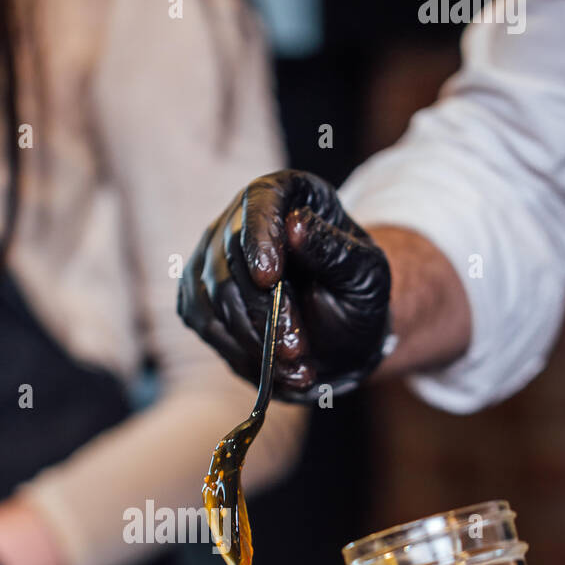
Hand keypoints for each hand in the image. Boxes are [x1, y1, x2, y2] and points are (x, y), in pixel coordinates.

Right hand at [177, 169, 391, 402]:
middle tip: (296, 351)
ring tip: (295, 369)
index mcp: (287, 194)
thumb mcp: (365, 273)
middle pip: (230, 260)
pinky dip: (238, 352)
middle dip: (264, 312)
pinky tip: (272, 369)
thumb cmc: (356, 296)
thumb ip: (333, 250)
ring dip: (253, 341)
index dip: (258, 238)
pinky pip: (205, 323)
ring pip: (214, 298)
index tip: (268, 278)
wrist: (339, 336)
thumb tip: (295, 224)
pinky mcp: (199, 297)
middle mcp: (240, 218)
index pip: (259, 202)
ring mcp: (212, 257)